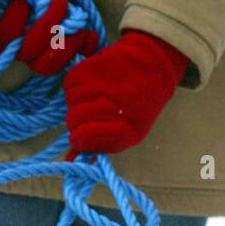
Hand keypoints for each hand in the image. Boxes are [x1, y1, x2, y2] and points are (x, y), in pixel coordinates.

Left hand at [0, 0, 99, 74]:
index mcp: (44, 42)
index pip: (63, 61)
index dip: (78, 52)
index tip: (90, 36)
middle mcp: (27, 49)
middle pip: (47, 64)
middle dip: (64, 42)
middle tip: (68, 11)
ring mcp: (9, 45)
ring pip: (31, 51)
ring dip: (46, 25)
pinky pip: (10, 32)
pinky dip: (20, 14)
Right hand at [63, 29, 187, 157]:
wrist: (154, 69)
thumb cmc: (136, 108)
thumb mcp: (127, 133)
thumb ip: (100, 146)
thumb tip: (71, 159)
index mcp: (126, 132)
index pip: (85, 138)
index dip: (77, 139)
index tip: (79, 137)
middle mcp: (115, 108)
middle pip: (74, 119)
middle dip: (75, 120)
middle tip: (86, 115)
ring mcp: (105, 85)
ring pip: (70, 100)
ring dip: (74, 101)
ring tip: (90, 98)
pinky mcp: (97, 66)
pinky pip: (70, 82)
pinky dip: (73, 85)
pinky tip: (86, 85)